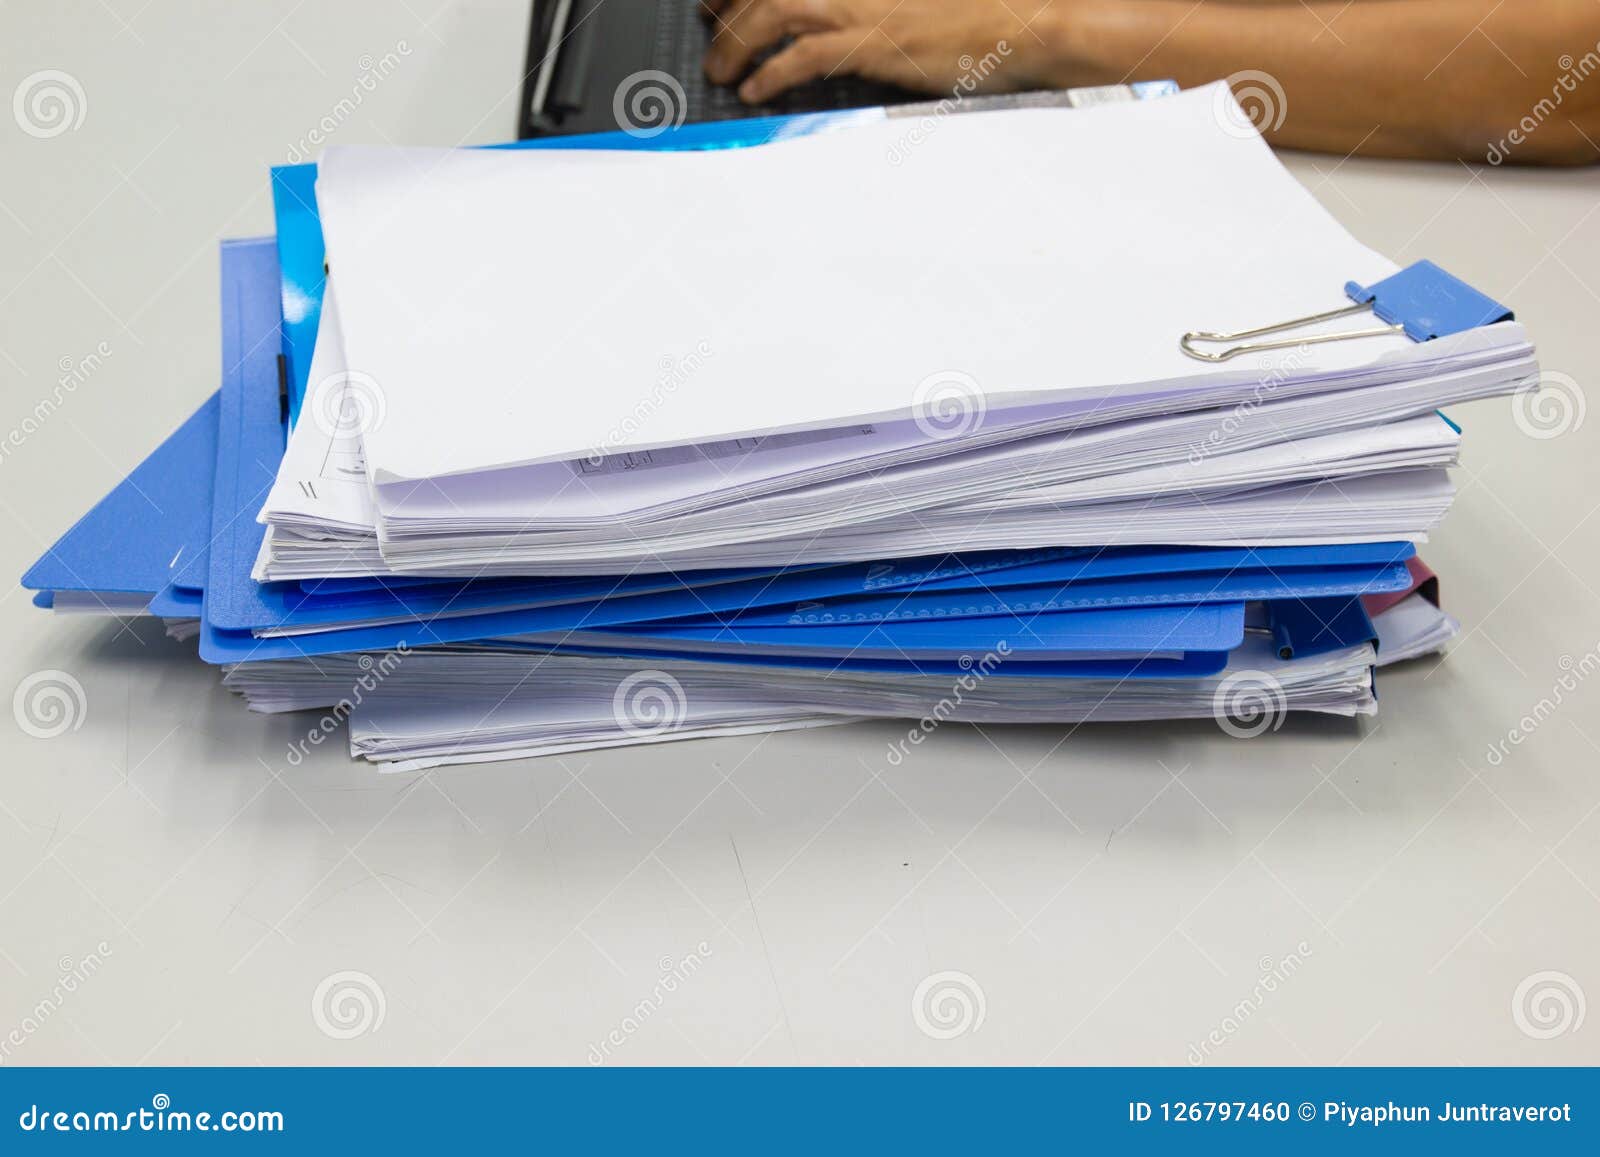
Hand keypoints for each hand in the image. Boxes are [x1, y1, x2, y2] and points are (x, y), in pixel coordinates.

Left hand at [701, 0, 1043, 104]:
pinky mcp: (868, 41)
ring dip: (735, 45)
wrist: (1015, 20)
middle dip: (726, 18)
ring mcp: (856, 5)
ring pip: (769, 13)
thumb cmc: (966, 11)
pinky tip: (757, 90)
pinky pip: (802, 54)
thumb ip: (857, 4)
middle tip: (713, 48)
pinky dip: (771, 72)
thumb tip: (819, 22)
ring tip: (722, 73)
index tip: (714, 5)